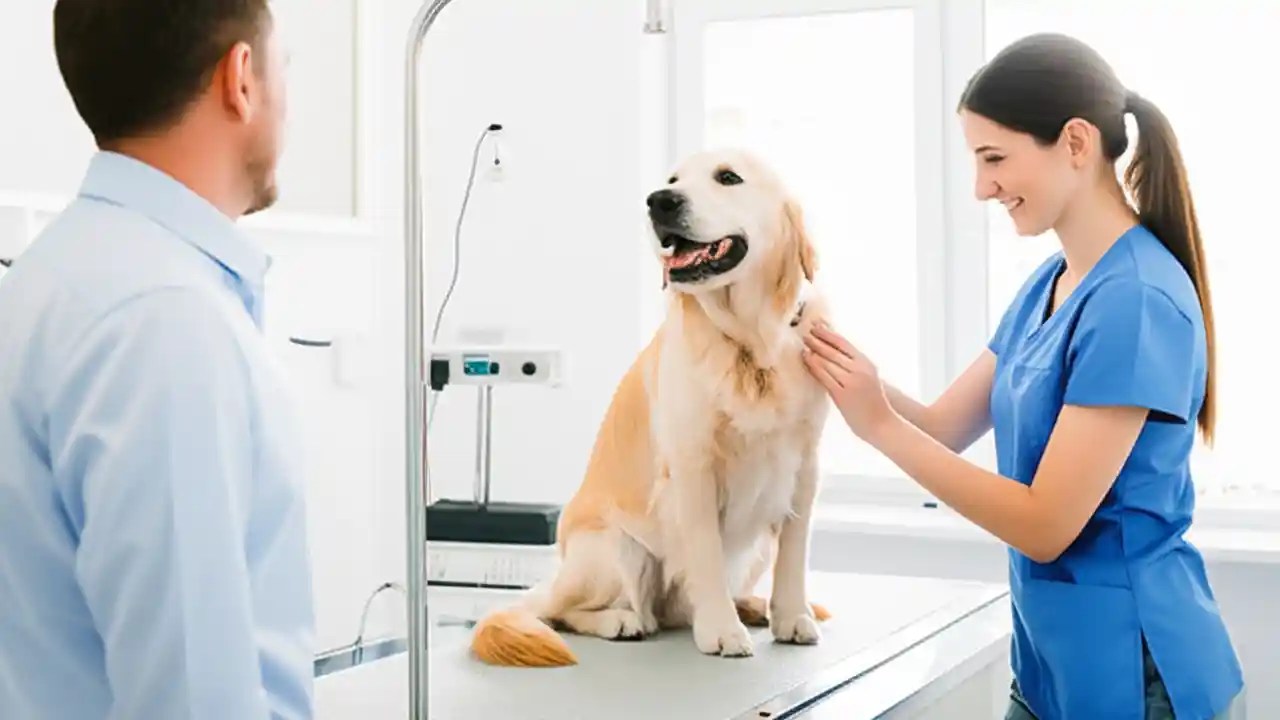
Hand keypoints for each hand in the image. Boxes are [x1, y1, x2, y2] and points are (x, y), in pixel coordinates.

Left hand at [802, 324, 897, 441]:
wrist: (882, 424)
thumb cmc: (874, 402)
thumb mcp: (869, 377)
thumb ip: (855, 365)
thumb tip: (835, 352)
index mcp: (866, 363)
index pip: (844, 343)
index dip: (828, 334)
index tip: (817, 326)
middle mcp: (859, 370)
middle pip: (833, 351)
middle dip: (817, 341)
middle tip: (804, 333)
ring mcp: (850, 382)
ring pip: (827, 362)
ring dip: (813, 352)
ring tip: (803, 345)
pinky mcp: (842, 395)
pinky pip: (824, 377)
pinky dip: (813, 367)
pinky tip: (806, 361)